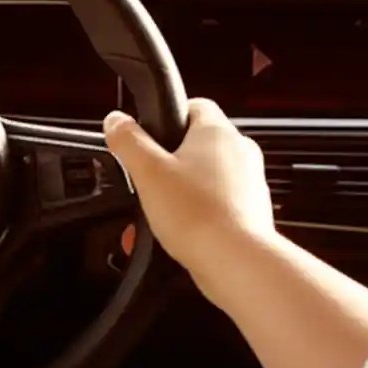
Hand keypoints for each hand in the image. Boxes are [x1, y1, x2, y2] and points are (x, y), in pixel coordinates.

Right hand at [103, 99, 273, 273]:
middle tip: (148, 181)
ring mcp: (249, 183)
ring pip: (207, 178)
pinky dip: (197, 215)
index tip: (149, 137)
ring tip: (156, 214)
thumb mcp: (148, 171)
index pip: (195, 106)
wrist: (236, 261)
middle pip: (198, 145)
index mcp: (218, 131)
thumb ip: (129, 141)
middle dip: (169, 164)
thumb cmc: (196, 213)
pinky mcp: (251, 212)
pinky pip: (217, 205)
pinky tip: (177, 234)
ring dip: (181, 193)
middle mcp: (240, 151)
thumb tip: (116, 120)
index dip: (169, 118)